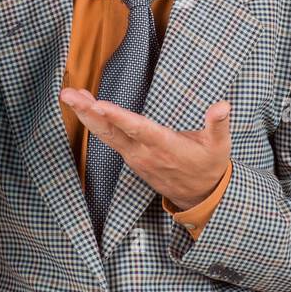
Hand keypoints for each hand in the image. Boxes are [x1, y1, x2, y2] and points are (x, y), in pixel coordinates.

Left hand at [59, 88, 230, 209]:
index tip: (98, 105)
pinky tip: (86, 108)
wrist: (200, 197)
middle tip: (68, 94)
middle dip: (88, 112)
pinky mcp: (132, 158)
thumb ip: (218, 124)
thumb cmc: (209, 166)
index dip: (118, 117)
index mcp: (165, 146)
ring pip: (105, 135)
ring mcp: (135, 157)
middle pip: (111, 131)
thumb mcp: (220, 146)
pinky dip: (95, 123)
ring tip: (70, 95)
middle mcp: (145, 153)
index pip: (138, 129)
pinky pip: (109, 139)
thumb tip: (222, 106)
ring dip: (86, 115)